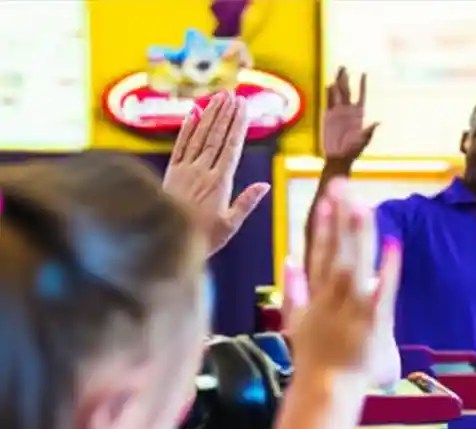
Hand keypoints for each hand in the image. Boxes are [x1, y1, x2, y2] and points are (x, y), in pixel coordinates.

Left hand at [162, 92, 270, 255]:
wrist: (165, 241)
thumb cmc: (202, 238)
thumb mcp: (230, 225)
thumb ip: (246, 202)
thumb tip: (265, 185)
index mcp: (220, 182)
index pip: (231, 147)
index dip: (238, 125)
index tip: (243, 107)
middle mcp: (202, 171)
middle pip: (216, 136)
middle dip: (225, 113)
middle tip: (233, 94)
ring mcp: (185, 170)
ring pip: (200, 136)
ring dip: (210, 115)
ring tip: (219, 97)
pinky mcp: (171, 173)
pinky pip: (180, 146)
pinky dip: (186, 129)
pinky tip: (192, 113)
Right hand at [285, 178, 401, 380]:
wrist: (326, 390)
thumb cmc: (314, 359)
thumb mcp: (295, 321)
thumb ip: (293, 290)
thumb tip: (289, 260)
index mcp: (316, 295)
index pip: (320, 253)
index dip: (323, 226)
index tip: (326, 200)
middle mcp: (333, 296)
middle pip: (337, 250)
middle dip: (340, 217)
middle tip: (344, 186)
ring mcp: (353, 307)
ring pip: (356, 263)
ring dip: (359, 235)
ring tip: (363, 205)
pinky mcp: (374, 321)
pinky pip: (382, 290)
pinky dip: (387, 269)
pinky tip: (393, 245)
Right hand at [323, 67, 377, 162]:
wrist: (338, 158)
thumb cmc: (352, 151)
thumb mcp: (363, 141)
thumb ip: (369, 131)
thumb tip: (378, 122)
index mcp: (359, 115)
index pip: (361, 96)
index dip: (362, 85)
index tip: (364, 73)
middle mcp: (348, 112)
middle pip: (347, 91)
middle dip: (345, 79)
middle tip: (344, 66)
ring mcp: (337, 113)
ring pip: (337, 94)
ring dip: (337, 83)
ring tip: (337, 71)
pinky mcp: (328, 117)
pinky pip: (327, 102)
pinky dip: (328, 94)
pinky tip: (328, 85)